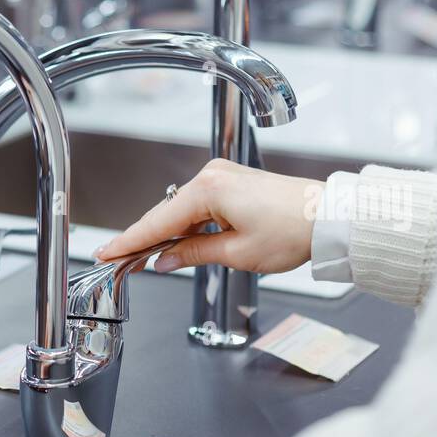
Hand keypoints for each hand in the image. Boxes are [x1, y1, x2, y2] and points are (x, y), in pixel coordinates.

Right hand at [93, 159, 323, 274]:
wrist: (329, 217)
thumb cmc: (292, 231)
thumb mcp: (236, 253)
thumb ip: (192, 254)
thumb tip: (164, 260)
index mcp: (208, 190)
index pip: (157, 222)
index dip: (129, 242)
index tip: (106, 253)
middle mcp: (212, 176)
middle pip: (165, 214)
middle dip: (143, 238)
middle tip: (119, 260)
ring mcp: (223, 177)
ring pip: (181, 211)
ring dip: (167, 233)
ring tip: (146, 258)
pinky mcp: (233, 183)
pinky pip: (198, 206)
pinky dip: (186, 225)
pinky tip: (177, 243)